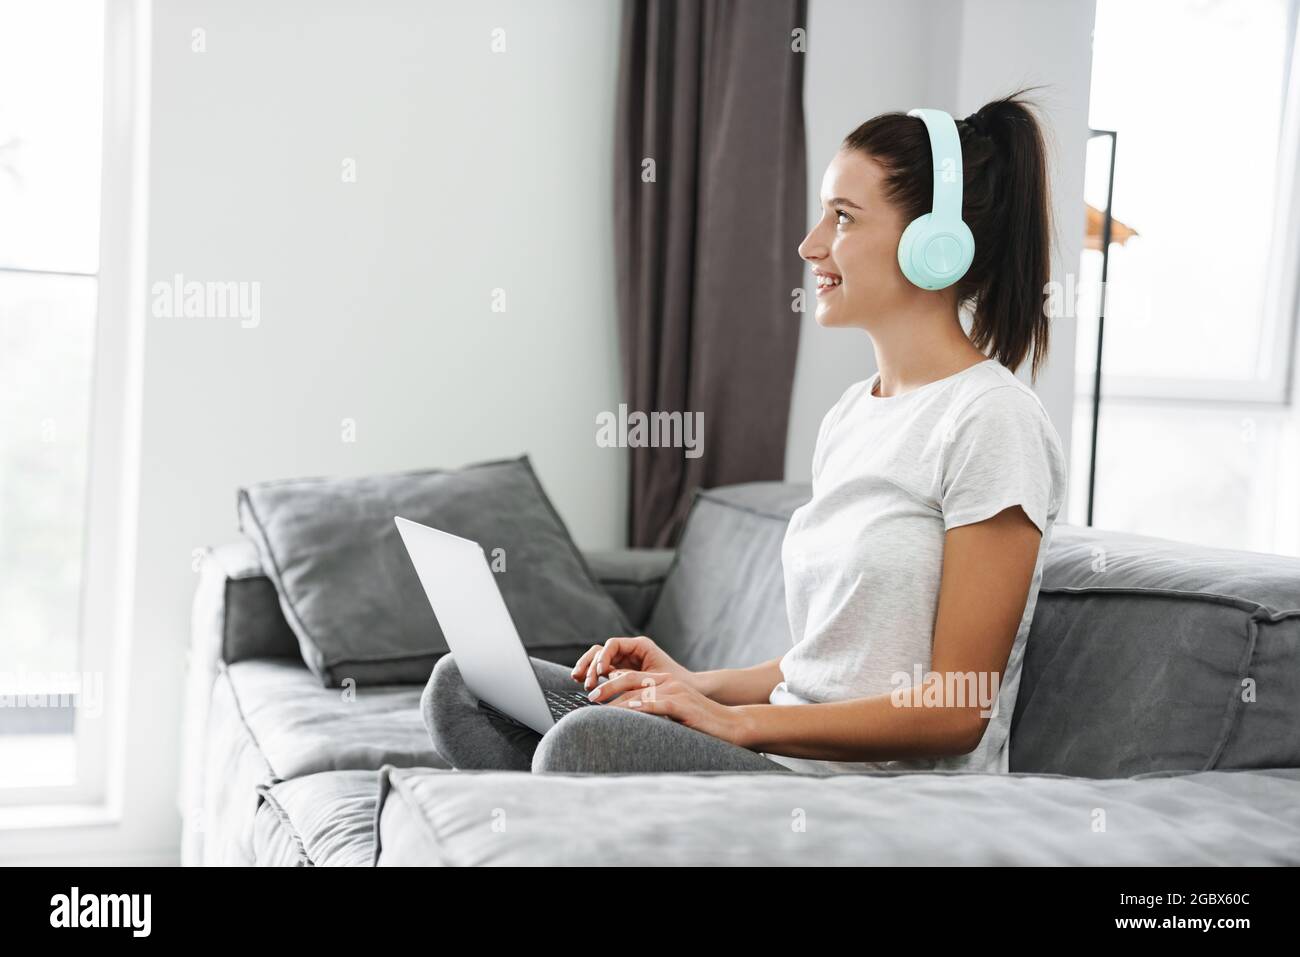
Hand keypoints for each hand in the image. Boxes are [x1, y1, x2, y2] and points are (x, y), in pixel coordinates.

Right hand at [571, 635, 692, 691]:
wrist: (687, 695)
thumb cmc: (676, 685)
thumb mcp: (652, 680)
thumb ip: (631, 677)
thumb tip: (609, 677)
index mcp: (639, 646)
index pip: (612, 644)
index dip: (602, 656)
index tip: (600, 672)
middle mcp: (629, 651)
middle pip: (600, 650)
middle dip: (589, 663)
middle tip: (585, 681)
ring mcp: (623, 663)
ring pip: (597, 660)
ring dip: (586, 669)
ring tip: (579, 681)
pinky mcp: (620, 675)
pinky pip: (600, 672)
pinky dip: (591, 676)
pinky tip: (583, 684)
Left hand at [586, 670, 751, 747]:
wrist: (732, 724)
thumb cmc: (701, 723)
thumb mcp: (673, 713)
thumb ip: (654, 711)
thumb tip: (629, 721)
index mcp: (665, 682)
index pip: (632, 677)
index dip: (612, 682)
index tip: (595, 693)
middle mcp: (668, 682)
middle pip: (631, 679)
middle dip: (608, 686)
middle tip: (591, 696)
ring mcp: (675, 691)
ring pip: (639, 692)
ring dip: (617, 700)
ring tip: (600, 707)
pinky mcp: (682, 704)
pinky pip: (655, 704)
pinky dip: (638, 707)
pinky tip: (625, 712)